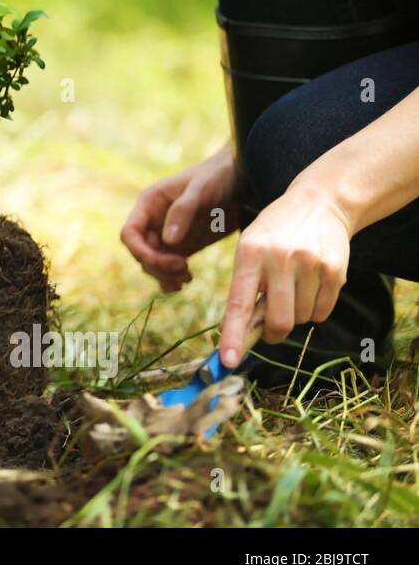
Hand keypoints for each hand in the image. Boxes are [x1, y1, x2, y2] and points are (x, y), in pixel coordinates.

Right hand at [121, 142, 240, 290]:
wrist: (244, 177)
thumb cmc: (219, 175)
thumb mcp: (201, 189)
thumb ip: (183, 211)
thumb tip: (168, 241)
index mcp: (150, 203)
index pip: (130, 233)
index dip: (139, 251)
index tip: (162, 261)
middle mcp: (154, 220)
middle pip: (142, 252)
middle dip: (158, 264)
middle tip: (183, 269)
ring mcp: (168, 234)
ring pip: (154, 263)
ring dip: (165, 274)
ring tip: (186, 278)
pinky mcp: (184, 245)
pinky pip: (169, 266)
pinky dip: (173, 277)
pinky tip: (186, 281)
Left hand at [218, 181, 351, 367]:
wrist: (320, 203)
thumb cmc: (275, 232)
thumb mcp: (249, 248)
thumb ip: (245, 287)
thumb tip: (240, 334)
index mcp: (250, 253)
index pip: (239, 304)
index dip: (234, 336)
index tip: (227, 362)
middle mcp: (280, 259)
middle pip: (278, 322)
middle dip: (272, 333)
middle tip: (269, 328)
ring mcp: (311, 265)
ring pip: (302, 319)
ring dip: (294, 315)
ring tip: (292, 289)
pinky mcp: (336, 271)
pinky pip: (322, 312)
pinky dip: (314, 310)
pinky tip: (310, 286)